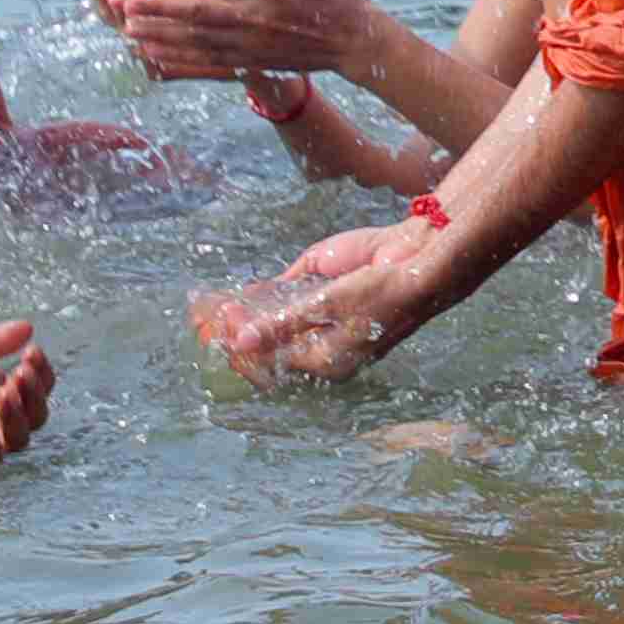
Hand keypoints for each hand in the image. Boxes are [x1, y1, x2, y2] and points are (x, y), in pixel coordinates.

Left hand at [92, 0, 375, 80]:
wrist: (356, 41)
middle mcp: (257, 17)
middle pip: (198, 14)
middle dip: (157, 9)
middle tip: (125, 4)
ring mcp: (254, 43)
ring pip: (198, 41)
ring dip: (160, 35)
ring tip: (129, 29)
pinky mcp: (253, 61)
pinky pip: (209, 61)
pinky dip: (180, 58)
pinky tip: (157, 54)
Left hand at [196, 227, 422, 381]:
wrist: (420, 260)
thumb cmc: (383, 294)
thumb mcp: (328, 307)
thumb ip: (281, 322)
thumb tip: (239, 340)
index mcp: (324, 360)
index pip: (269, 364)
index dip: (239, 350)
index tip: (215, 332)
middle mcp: (317, 341)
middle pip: (264, 344)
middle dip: (233, 332)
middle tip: (203, 320)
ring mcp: (317, 314)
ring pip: (269, 320)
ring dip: (241, 314)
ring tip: (210, 307)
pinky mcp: (320, 287)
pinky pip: (281, 295)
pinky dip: (258, 296)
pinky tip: (237, 295)